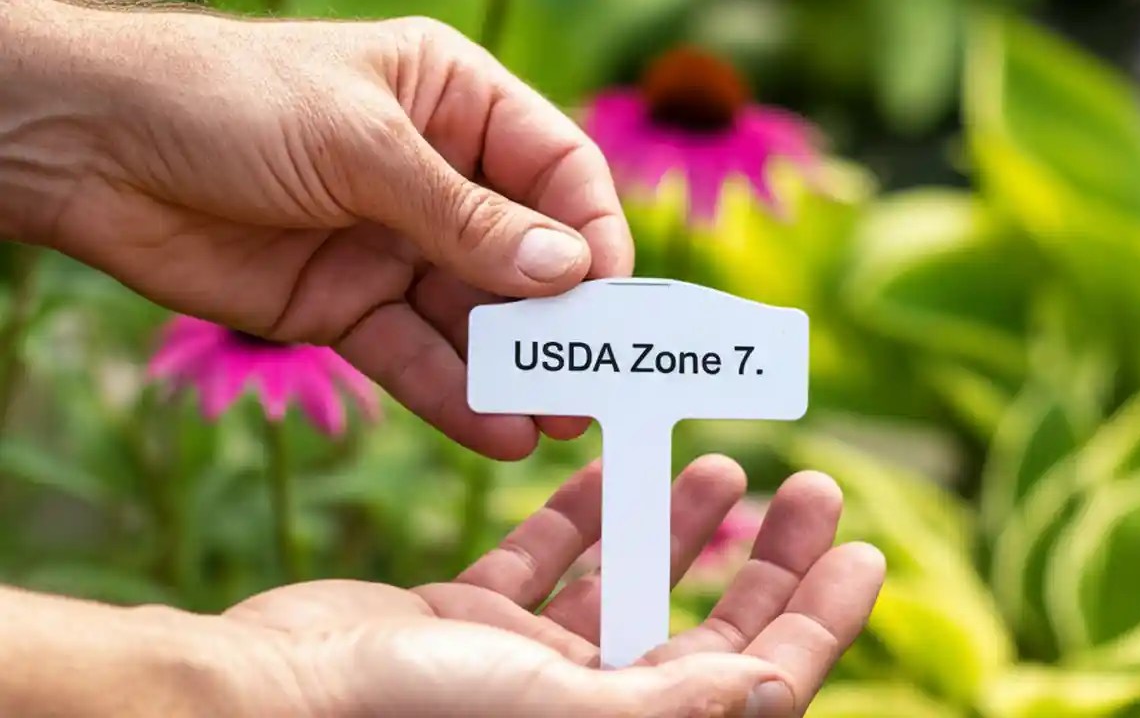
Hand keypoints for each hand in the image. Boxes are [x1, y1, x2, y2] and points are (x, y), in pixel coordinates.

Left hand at [0, 0, 629, 457]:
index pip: (556, 167)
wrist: (90, 149)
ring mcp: (391, 245)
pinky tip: (497, 431)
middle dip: (560, 316)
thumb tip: (568, 271)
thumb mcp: (361, 146)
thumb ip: (465, 218)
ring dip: (515, 368)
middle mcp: (436, 175)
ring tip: (558, 421)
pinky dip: (453, 395)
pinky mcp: (346, 307)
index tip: (612, 293)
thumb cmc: (228, 101)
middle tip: (599, 378)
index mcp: (452, 100)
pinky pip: (414, 355)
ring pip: (472, 315)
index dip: (591, 229)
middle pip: (523, 252)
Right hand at [222, 455, 884, 715]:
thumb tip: (778, 691)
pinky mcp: (467, 620)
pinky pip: (545, 562)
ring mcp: (524, 665)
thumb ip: (668, 702)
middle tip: (812, 485)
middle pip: (706, 629)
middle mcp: (583, 707)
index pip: (756, 680)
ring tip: (726, 459)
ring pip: (630, 587)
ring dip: (681, 525)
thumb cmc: (406, 711)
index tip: (863, 550)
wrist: (264, 693)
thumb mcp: (558, 709)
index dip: (820, 622)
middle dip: (766, 561)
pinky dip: (585, 515)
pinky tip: (613, 460)